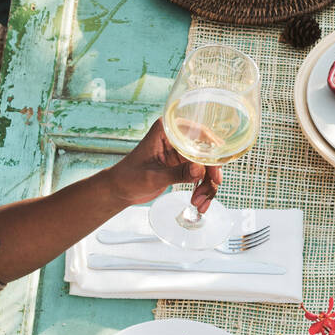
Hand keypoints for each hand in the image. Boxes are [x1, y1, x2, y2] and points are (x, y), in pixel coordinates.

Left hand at [104, 119, 220, 210]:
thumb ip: (177, 173)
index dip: (211, 153)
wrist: (120, 190)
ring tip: (199, 203)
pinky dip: (204, 188)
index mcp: (167, 130)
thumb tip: (200, 170)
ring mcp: (182, 150)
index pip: (199, 134)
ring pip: (207, 165)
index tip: (214, 173)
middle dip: (210, 175)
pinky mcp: (184, 164)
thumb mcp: (152, 177)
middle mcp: (177, 137)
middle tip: (205, 195)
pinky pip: (202, 174)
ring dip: (208, 186)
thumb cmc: (129, 178)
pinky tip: (199, 202)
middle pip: (207, 152)